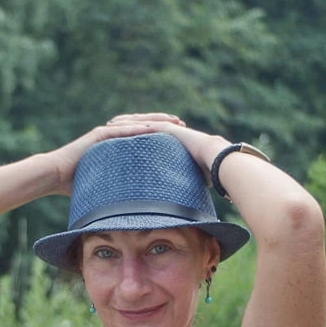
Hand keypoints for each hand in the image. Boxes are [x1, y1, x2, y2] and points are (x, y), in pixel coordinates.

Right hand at [45, 113, 185, 194]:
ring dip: (153, 121)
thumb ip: (119, 190)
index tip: (179, 134)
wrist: (56, 175)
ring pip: (134, 123)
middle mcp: (112, 135)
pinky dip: (134, 130)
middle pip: (142, 124)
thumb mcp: (105, 186)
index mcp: (116, 144)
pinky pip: (119, 131)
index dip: (160, 132)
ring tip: (171, 122)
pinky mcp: (98, 136)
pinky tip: (148, 129)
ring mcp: (105, 133)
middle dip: (162, 122)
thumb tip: (135, 209)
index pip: (142, 133)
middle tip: (181, 123)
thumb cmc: (77, 184)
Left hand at [112, 114, 232, 179]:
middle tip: (109, 128)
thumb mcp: (191, 177)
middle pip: (141, 126)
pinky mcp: (166, 129)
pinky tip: (117, 126)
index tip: (121, 139)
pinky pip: (143, 124)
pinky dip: (129, 125)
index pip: (149, 135)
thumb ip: (184, 184)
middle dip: (125, 126)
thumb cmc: (209, 171)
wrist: (216, 160)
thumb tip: (183, 203)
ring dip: (123, 123)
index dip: (135, 135)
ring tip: (109, 124)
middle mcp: (167, 132)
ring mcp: (167, 128)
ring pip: (140, 122)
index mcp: (171, 141)